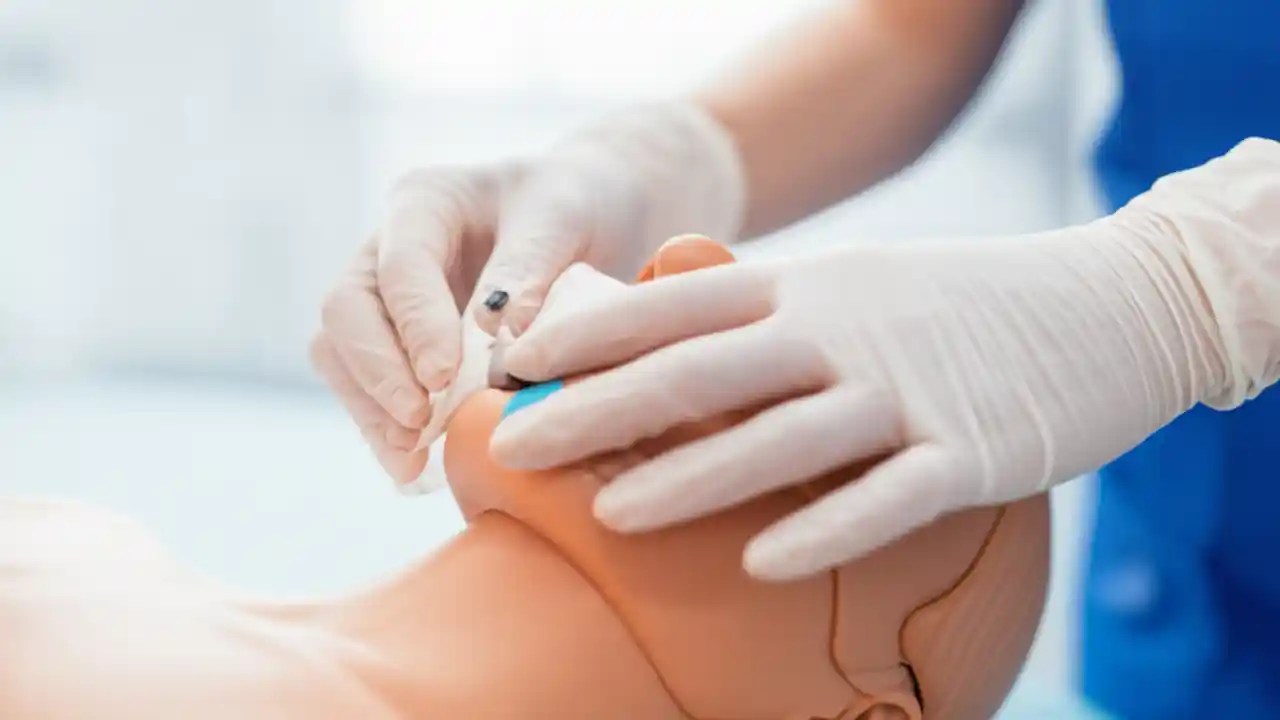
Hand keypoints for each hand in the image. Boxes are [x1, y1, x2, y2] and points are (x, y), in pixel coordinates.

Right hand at [310, 103, 744, 486]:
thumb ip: (530, 267)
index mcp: (424, 203)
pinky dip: (385, 429)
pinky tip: (413, 470)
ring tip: (410, 459)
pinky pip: (369, 387)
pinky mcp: (400, 344)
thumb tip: (496, 334)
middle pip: (346, 309)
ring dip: (370, 409)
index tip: (442, 377)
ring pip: (342, 353)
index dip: (416, 324)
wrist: (594, 215)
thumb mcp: (564, 218)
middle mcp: (388, 247)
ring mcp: (386, 298)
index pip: (399, 266)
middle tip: (418, 422)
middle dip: (376, 372)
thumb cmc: (579, 205)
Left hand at [489, 211, 1234, 579]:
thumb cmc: (966, 303)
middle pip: (706, 368)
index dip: (593, 329)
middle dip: (602, 406)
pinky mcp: (973, 448)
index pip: (681, 303)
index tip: (517, 359)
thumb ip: (777, 316)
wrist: (1116, 301)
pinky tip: (761, 560)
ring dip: (691, 474)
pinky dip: (824, 526)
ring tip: (610, 512)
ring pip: (782, 434)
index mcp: (813, 286)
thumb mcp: (862, 285)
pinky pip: (889, 493)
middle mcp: (846, 330)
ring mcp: (909, 389)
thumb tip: (678, 354)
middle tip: (515, 442)